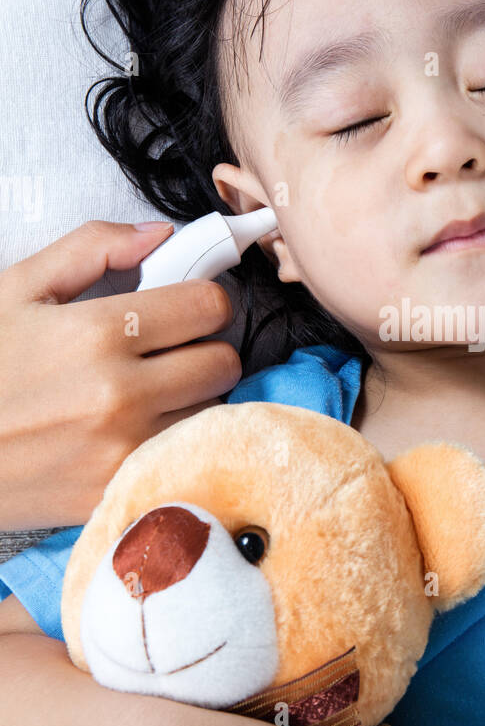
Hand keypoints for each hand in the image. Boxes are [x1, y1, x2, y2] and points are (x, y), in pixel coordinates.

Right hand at [0, 220, 242, 527]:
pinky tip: (140, 431)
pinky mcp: (122, 491)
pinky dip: (179, 441)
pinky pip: (188, 456)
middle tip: (170, 352)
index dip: (203, 300)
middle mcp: (121, 393)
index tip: (187, 308)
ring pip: (213, 411)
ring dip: (194, 400)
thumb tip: (159, 234)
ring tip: (151, 394)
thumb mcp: (17, 290)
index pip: (209, 305)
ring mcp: (125, 449)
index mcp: (97, 332)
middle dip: (204, 349)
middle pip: (224, 361)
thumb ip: (91, 248)